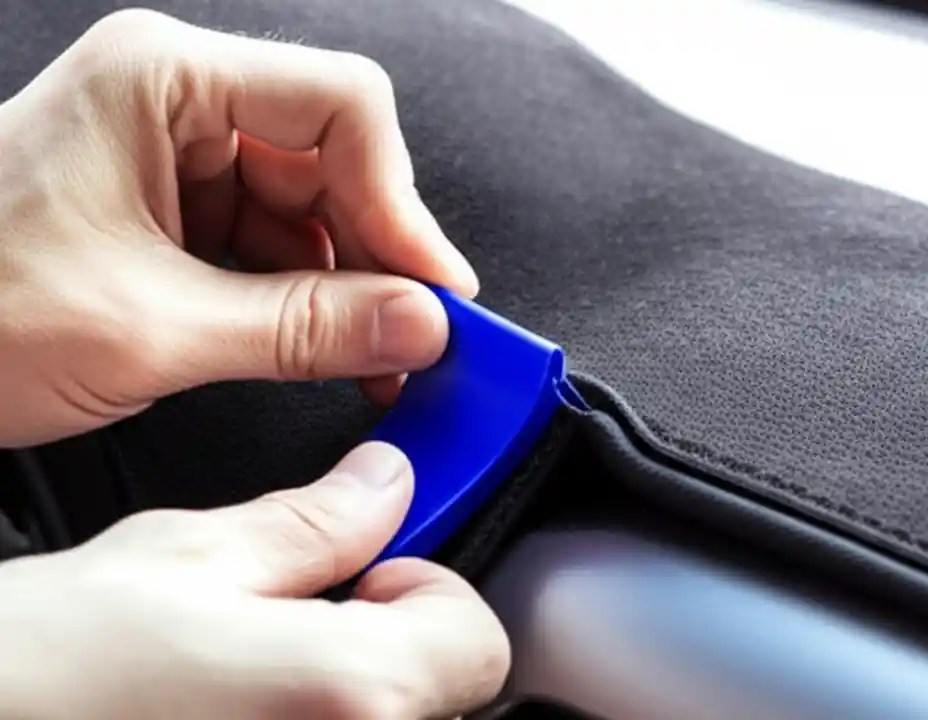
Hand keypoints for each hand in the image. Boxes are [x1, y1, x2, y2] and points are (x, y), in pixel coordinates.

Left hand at [0, 9, 478, 447]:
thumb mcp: (152, 328)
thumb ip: (302, 329)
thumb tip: (416, 323)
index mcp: (162, 83)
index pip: (340, 107)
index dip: (400, 199)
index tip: (432, 285)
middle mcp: (175, 104)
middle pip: (334, 162)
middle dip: (377, 254)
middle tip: (414, 334)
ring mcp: (173, 156)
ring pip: (310, 211)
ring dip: (346, 289)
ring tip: (373, 358)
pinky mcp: (171, 209)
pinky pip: (271, 245)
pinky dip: (304, 301)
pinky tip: (327, 349)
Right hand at [0, 442, 509, 719]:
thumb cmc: (44, 675)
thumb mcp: (188, 558)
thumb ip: (315, 522)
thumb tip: (384, 485)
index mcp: (352, 692)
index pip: (482, 642)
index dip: (430, 594)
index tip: (373, 575)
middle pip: (440, 691)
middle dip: (389, 642)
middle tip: (300, 618)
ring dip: (346, 691)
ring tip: (248, 673)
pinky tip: (233, 709)